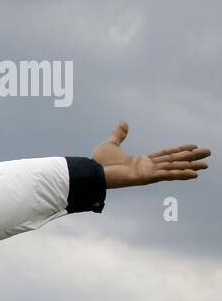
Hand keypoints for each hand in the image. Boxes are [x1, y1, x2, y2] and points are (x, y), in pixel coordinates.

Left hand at [91, 121, 209, 188]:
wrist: (93, 172)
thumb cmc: (99, 162)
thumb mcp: (111, 144)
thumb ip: (119, 134)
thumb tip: (123, 122)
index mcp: (142, 161)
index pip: (165, 155)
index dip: (180, 150)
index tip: (193, 147)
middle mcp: (148, 167)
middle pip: (175, 160)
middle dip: (191, 157)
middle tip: (208, 153)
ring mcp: (149, 173)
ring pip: (174, 167)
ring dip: (191, 166)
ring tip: (206, 164)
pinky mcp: (147, 177)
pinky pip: (167, 175)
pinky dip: (181, 174)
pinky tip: (194, 174)